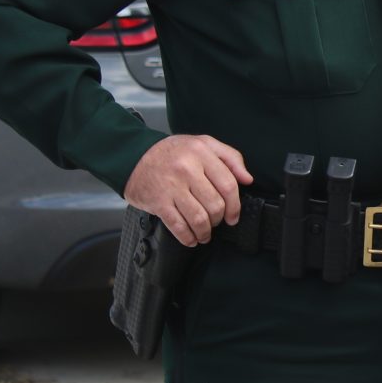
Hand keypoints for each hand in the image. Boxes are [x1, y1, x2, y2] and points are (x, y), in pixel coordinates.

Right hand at [124, 134, 253, 246]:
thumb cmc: (173, 152)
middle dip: (219, 220)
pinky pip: (179, 226)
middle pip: (215, 205)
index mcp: (202, 153)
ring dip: (205, 232)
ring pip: (199, 218)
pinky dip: (188, 237)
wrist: (133, 156)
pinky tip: (192, 238)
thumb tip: (248, 179)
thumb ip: (230, 158)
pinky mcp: (158, 202)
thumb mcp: (204, 144)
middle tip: (216, 222)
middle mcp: (187, 169)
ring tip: (205, 233)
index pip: (228, 185)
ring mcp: (171, 186)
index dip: (235, 205)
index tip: (233, 216)